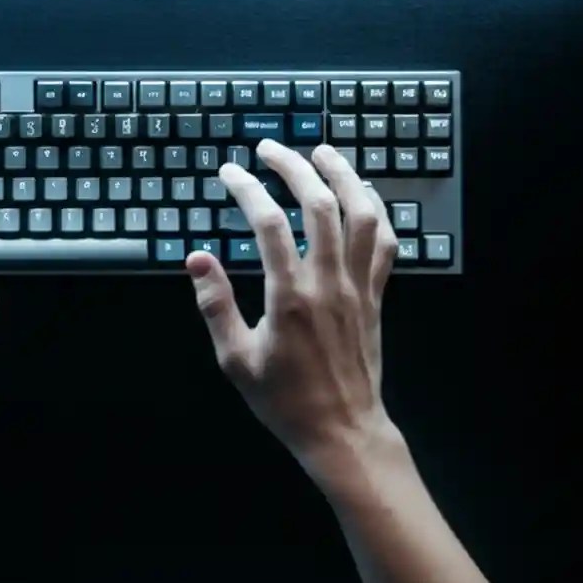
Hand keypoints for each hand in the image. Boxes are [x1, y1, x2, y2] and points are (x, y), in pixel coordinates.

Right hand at [187, 140, 400, 485]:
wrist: (343, 432)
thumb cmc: (285, 401)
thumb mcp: (235, 360)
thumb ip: (215, 306)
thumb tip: (196, 260)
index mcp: (290, 297)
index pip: (269, 225)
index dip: (247, 190)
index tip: (229, 172)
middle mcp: (330, 283)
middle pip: (320, 204)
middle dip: (294, 167)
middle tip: (270, 149)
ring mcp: (359, 287)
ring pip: (362, 215)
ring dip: (344, 175)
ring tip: (323, 152)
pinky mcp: (377, 296)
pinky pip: (385, 242)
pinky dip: (376, 210)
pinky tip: (361, 195)